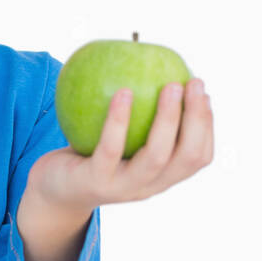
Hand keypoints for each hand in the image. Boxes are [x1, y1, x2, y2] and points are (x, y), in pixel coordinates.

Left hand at [29, 78, 213, 213]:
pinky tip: (122, 92)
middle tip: (193, 83)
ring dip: (168, 119)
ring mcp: (122, 187)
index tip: (203, 92)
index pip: (198, 157)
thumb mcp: (121, 140)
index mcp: (161, 177)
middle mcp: (148, 186)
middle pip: (187, 157)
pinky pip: (110, 148)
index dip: (207, 125)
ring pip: (156, 156)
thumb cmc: (90, 156)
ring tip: (170, 86)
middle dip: (198, 119)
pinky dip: (119, 120)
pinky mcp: (94, 181)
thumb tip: (160, 69)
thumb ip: (142, 118)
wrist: (54, 191)